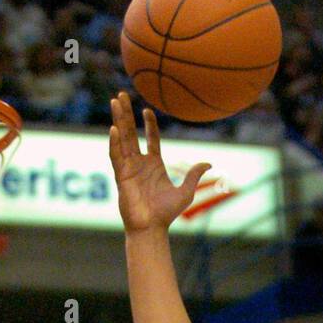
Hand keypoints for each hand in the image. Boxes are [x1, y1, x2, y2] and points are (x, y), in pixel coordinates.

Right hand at [109, 91, 210, 231]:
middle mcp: (139, 163)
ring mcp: (129, 167)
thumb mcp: (185, 191)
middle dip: (127, 114)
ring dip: (118, 120)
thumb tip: (208, 163)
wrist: (153, 228)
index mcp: (154, 165)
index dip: (150, 124)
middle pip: (132, 132)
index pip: (151, 139)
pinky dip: (114, 142)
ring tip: (114, 101)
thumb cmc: (167, 213)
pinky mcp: (121, 175)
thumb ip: (193, 175)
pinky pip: (116, 156)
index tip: (147, 110)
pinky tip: (113, 128)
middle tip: (121, 95)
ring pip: (122, 138)